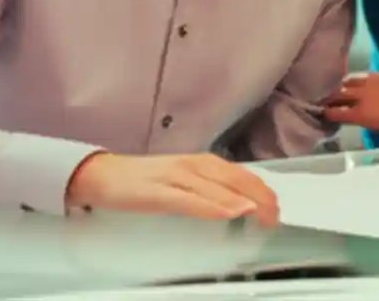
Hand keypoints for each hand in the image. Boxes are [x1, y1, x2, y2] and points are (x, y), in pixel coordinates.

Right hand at [65, 152, 278, 225]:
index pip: (240, 174)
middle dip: (259, 196)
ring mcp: (174, 177)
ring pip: (216, 186)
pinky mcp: (157, 192)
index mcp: (200, 163)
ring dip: (242, 199)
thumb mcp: (183, 182)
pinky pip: (189, 199)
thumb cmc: (144, 180)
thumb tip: (239, 201)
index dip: (262, 189)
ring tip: (262, 212)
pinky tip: (228, 212)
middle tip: (275, 215)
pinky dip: (212, 205)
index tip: (277, 206)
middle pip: (234, 178)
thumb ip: (209, 189)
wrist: (102, 175)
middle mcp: (192, 165)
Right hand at [321, 73, 378, 136]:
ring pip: (349, 82)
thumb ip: (369, 122)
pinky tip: (357, 82)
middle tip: (321, 99)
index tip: (320, 114)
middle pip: (338, 94)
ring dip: (341, 86)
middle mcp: (362, 96)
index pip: (337, 113)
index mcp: (361, 114)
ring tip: (335, 88)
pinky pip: (364, 77)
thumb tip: (361, 118)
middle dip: (329, 97)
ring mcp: (372, 83)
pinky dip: (357, 80)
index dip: (327, 113)